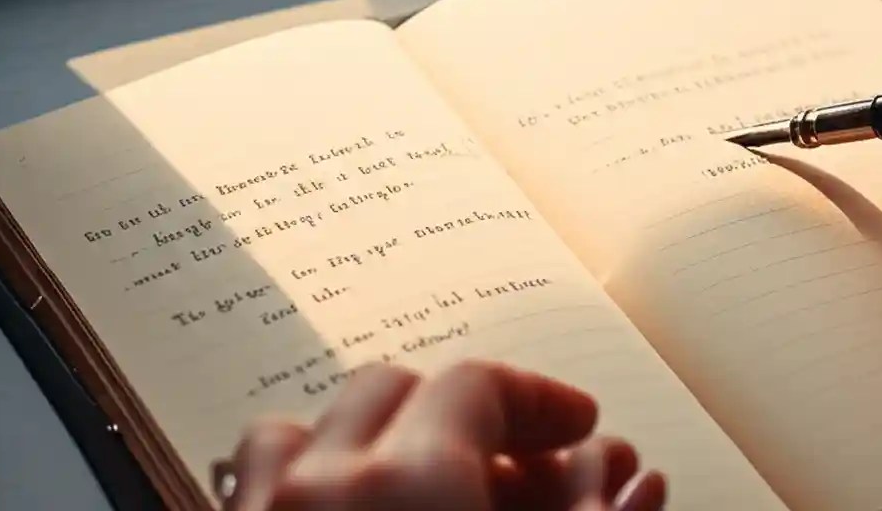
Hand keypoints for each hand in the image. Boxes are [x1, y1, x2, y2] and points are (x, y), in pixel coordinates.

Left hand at [213, 360, 664, 510]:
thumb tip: (633, 475)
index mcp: (407, 488)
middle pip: (394, 389)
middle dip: (464, 419)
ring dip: (370, 441)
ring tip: (424, 481)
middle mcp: (316, 491)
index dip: (541, 397)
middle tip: (520, 468)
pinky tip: (352, 509)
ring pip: (304, 430)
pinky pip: (248, 486)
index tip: (578, 427)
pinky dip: (303, 481)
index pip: (479, 384)